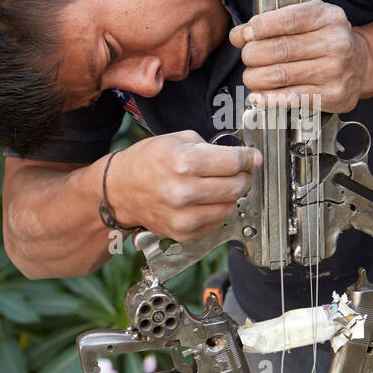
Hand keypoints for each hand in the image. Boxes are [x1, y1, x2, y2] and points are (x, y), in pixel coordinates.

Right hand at [108, 131, 261, 241]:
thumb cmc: (147, 162)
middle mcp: (184, 191)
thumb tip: (241, 158)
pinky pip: (217, 222)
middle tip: (239, 171)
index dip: (248, 158)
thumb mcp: (176, 139)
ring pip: (231, 206)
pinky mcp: (184, 233)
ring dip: (231, 195)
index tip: (253, 158)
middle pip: (237, 186)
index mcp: (183, 162)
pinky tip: (205, 200)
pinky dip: (217, 210)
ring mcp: (184, 216)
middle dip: (243, 176)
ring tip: (218, 185)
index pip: (233, 162)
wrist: (120, 191)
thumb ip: (210, 146)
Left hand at [228, 0, 372, 112]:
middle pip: (280, 49)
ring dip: (255, 77)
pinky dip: (267, 98)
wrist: (361, 64)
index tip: (246, 34)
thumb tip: (239, 35)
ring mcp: (335, 70)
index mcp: (328, 17)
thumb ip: (273, 23)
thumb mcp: (306, 20)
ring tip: (251, 76)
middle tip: (248, 57)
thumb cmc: (326, 40)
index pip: (287, 20)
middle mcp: (335, 42)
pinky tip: (258, 95)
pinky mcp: (332, 95)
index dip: (259, 28)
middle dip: (253, 54)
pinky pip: (290, 97)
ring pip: (280, 75)